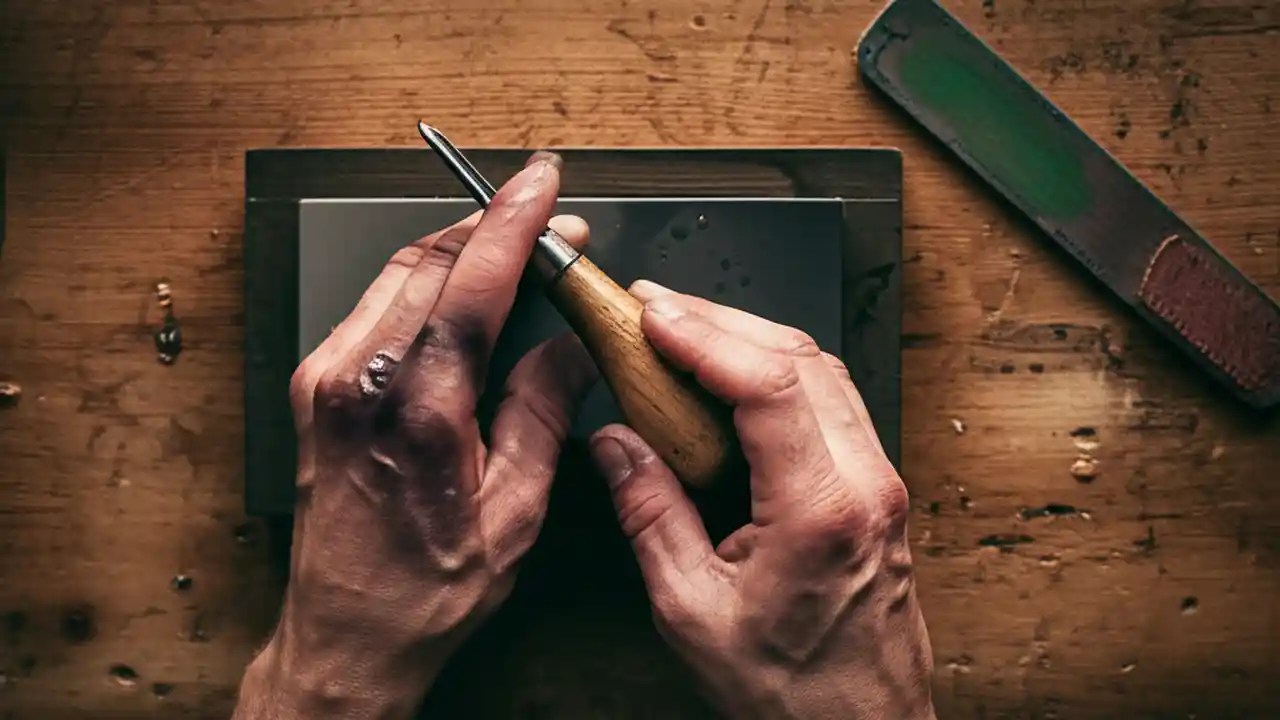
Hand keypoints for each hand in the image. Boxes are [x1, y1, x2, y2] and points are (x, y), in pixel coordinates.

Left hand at [235, 153, 596, 718]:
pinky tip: (456, 292)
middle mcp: (359, 382)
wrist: (345, 634)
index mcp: (416, 409)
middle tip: (546, 221)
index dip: (513, 222)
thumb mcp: (514, 512)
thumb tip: (568, 349)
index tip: (544, 186)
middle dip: (494, 226)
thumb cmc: (423, 590)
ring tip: (510, 249)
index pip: (471, 283)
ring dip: (458, 249)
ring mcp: (328, 380)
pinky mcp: (317, 388)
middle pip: (430, 262)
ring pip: (398, 275)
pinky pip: (374, 305)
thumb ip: (542, 414)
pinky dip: (424, 282)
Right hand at [590, 282, 934, 719]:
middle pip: (802, 358)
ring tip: (684, 332)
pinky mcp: (876, 489)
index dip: (705, 335)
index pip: (770, 383)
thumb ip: (649, 514)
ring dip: (751, 339)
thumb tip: (614, 446)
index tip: (653, 315)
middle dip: (721, 320)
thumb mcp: (691, 609)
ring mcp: (880, 483)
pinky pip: (832, 402)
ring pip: (824, 371)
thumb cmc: (792, 692)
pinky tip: (733, 377)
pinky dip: (778, 373)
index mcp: (823, 511)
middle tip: (655, 310)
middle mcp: (866, 484)